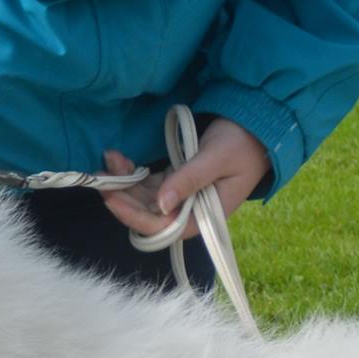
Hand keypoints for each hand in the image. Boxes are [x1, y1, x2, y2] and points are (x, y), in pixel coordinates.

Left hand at [100, 118, 269, 241]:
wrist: (257, 130)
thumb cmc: (242, 145)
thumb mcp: (216, 159)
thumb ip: (189, 180)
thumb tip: (161, 203)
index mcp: (202, 218)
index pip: (161, 227)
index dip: (134, 216)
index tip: (111, 198)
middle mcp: (189, 214)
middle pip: (148, 216)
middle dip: (123, 197)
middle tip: (101, 174)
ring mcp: (181, 199)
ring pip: (144, 200)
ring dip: (125, 183)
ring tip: (109, 160)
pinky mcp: (176, 183)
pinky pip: (149, 185)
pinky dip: (133, 174)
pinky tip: (120, 158)